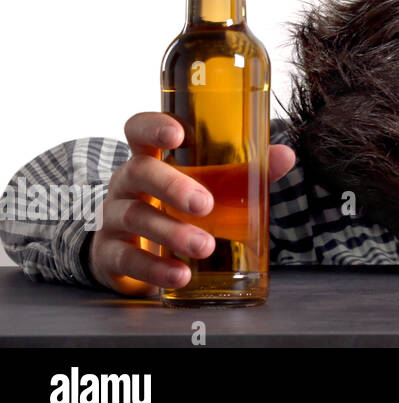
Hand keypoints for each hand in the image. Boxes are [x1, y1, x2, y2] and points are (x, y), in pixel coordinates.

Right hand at [88, 112, 296, 295]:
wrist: (130, 251)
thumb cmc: (173, 206)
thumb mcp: (203, 186)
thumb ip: (242, 172)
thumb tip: (285, 156)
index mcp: (149, 157)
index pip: (139, 130)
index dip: (153, 127)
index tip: (176, 134)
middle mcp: (126, 182)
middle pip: (139, 172)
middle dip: (173, 187)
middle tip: (205, 204)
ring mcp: (112, 216)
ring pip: (135, 216)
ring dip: (172, 232)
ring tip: (205, 246)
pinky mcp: (109, 252)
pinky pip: (126, 258)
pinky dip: (155, 268)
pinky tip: (180, 275)